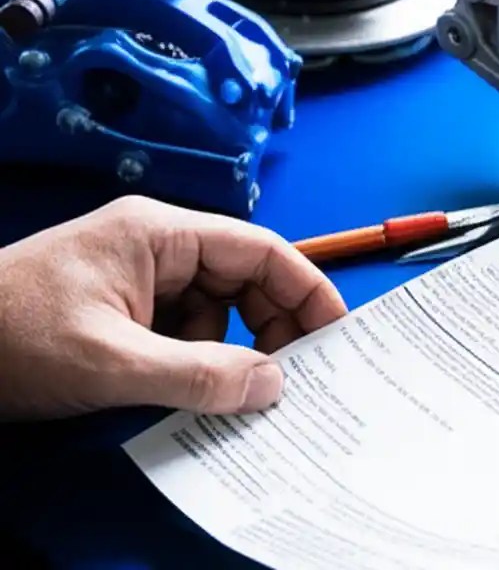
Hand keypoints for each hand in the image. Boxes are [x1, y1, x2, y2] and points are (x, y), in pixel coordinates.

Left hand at [0, 196, 346, 419]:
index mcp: (159, 233)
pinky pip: (185, 333)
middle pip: (245, 279)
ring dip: (232, 352)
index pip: (260, 250)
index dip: (307, 288)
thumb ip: (199, 375)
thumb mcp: (111, 363)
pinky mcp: (123, 311)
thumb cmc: (10, 337)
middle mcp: (156, 247)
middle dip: (272, 327)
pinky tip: (195, 394)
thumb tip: (273, 386)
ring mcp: (138, 279)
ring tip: (237, 393)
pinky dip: (200, 363)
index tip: (337, 334)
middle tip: (293, 377)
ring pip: (218, 312)